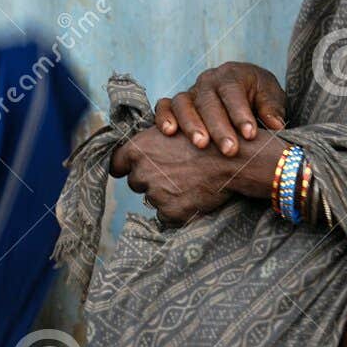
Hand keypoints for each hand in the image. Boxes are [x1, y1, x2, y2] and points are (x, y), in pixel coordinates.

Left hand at [111, 122, 289, 221]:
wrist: (231, 158)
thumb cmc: (204, 139)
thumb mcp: (171, 130)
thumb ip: (148, 144)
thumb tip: (134, 157)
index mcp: (136, 149)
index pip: (115, 165)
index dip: (123, 168)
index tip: (127, 171)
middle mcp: (142, 172)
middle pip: (136, 182)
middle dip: (150, 180)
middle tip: (173, 173)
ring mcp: (156, 194)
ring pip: (152, 199)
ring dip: (165, 195)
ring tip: (188, 182)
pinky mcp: (171, 212)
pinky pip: (166, 215)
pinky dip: (178, 210)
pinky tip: (193, 196)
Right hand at [156, 61, 285, 156]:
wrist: (243, 91)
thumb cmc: (259, 97)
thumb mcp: (271, 97)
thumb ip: (272, 109)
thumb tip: (275, 125)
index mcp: (232, 75)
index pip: (233, 91)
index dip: (240, 113)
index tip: (250, 135)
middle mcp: (207, 81)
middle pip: (208, 101)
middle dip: (219, 126)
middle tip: (229, 150)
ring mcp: (190, 92)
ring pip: (184, 103)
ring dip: (191, 124)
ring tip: (201, 145)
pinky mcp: (176, 104)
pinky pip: (164, 106)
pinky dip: (163, 117)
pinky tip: (168, 133)